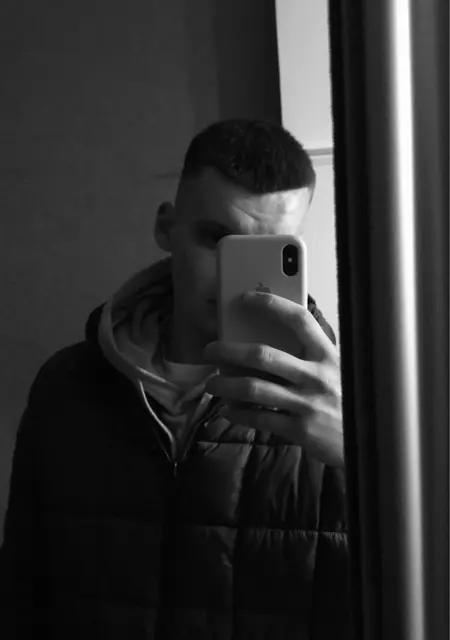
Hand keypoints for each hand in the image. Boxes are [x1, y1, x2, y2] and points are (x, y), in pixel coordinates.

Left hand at [203, 291, 343, 467]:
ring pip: (255, 389)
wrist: (372, 442)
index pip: (299, 320)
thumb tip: (268, 338)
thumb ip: (310, 356)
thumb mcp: (336, 371)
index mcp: (327, 356)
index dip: (271, 305)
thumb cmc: (348, 400)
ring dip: (226, 385)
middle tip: (211, 350)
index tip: (246, 299)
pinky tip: (228, 411)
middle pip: (264, 355)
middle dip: (230, 350)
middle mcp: (317, 377)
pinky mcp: (300, 429)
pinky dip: (238, 414)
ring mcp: (307, 404)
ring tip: (212, 384)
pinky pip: (260, 419)